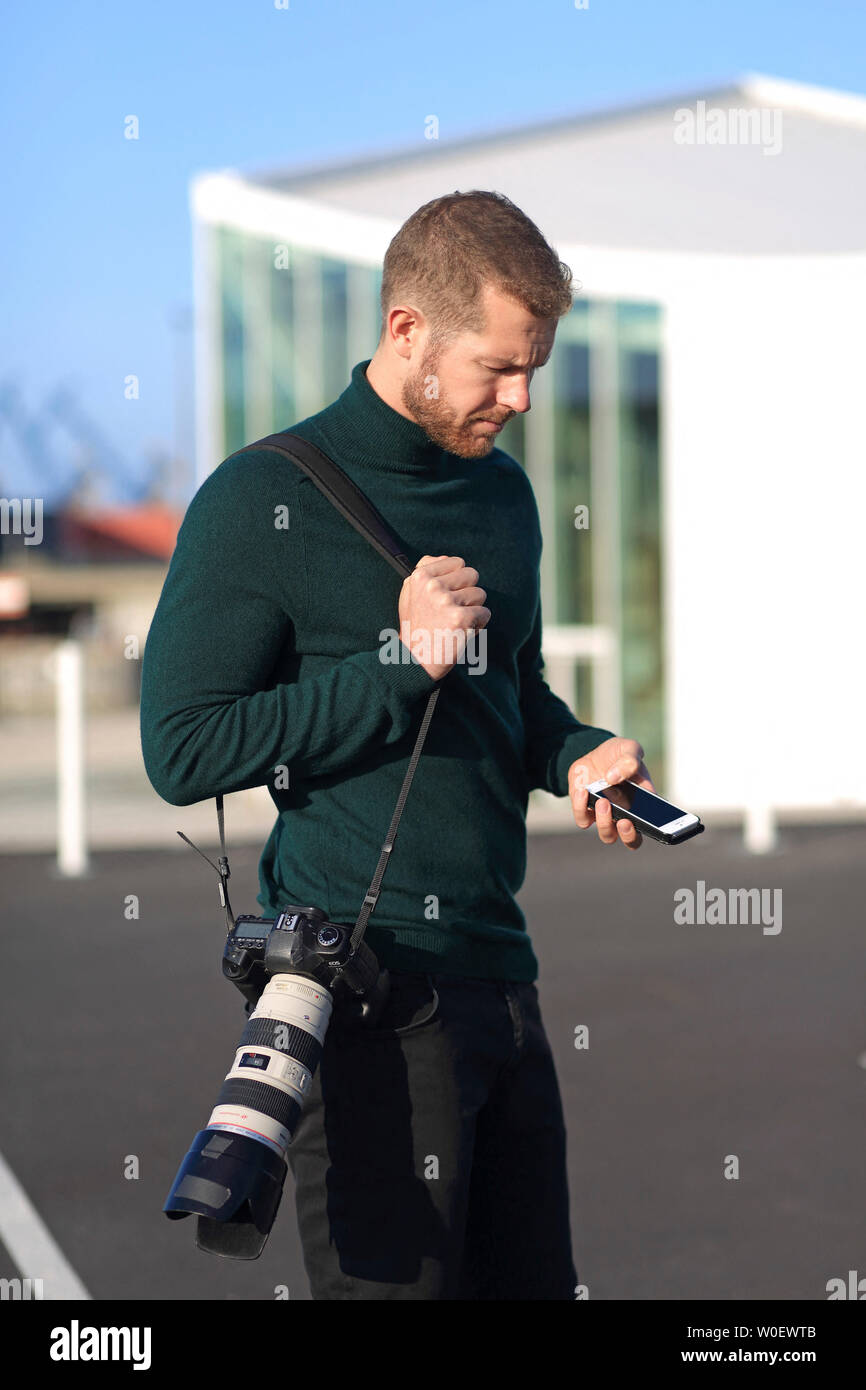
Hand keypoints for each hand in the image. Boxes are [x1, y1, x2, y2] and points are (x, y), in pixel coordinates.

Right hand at [398, 555, 490, 680]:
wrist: (415, 660)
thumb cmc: (416, 627)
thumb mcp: (410, 593)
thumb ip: (426, 571)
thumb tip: (447, 559)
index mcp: (421, 576)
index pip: (457, 562)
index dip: (457, 580)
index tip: (446, 596)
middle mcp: (433, 586)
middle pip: (472, 575)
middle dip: (468, 592)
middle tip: (453, 610)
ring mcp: (447, 601)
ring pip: (480, 594)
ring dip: (473, 609)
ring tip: (456, 623)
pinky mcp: (461, 618)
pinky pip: (485, 613)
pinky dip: (478, 625)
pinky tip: (462, 632)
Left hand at [568, 737, 655, 850]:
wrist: (594, 753)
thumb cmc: (618, 754)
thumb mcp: (629, 749)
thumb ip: (629, 760)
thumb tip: (614, 777)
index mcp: (643, 803)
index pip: (652, 826)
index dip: (654, 830)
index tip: (648, 821)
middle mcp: (626, 814)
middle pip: (631, 840)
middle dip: (629, 834)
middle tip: (624, 820)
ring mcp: (605, 815)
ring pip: (607, 834)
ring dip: (605, 822)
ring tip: (603, 801)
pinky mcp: (585, 810)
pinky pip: (583, 819)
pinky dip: (582, 808)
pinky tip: (583, 791)